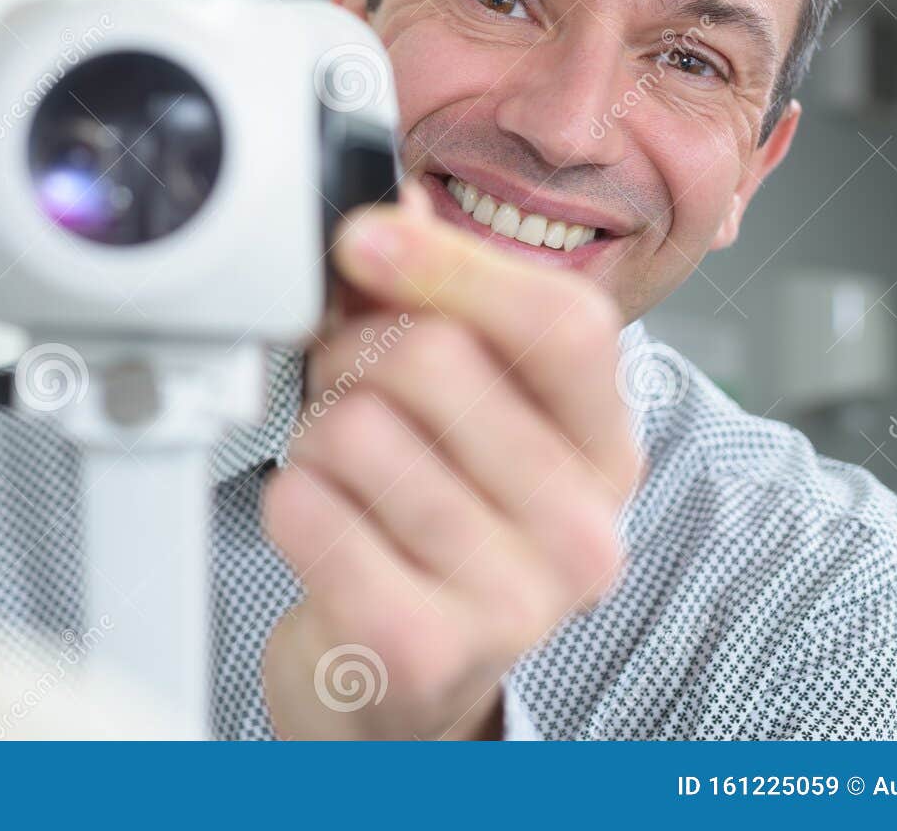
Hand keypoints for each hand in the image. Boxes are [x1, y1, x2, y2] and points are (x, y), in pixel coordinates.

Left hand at [261, 185, 642, 738]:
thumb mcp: (461, 415)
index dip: (450, 261)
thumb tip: (394, 211)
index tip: (365, 239)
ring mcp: (514, 601)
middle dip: (351, 356)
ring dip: (316, 437)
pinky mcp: (424, 651)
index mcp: (606, 449)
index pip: (561, 321)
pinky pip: (307, 508)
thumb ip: (435, 308)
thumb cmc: (431, 530)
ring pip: (354, 428)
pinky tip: (325, 530)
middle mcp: (583, 529)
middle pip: (432, 357)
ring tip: (345, 476)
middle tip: (346, 395)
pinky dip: (290, 501)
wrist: (402, 686)